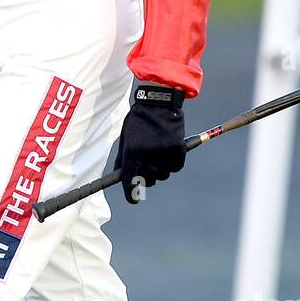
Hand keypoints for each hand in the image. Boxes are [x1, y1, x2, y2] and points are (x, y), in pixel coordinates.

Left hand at [114, 81, 185, 202]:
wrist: (159, 102)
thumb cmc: (139, 120)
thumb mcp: (126, 137)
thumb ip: (122, 158)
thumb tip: (120, 176)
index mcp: (132, 153)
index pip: (130, 182)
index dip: (130, 194)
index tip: (133, 198)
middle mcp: (149, 156)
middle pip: (148, 181)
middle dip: (145, 177)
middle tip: (145, 167)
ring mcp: (165, 154)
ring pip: (163, 175)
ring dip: (160, 170)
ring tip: (157, 153)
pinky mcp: (179, 150)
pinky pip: (176, 167)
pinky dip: (172, 164)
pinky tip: (168, 152)